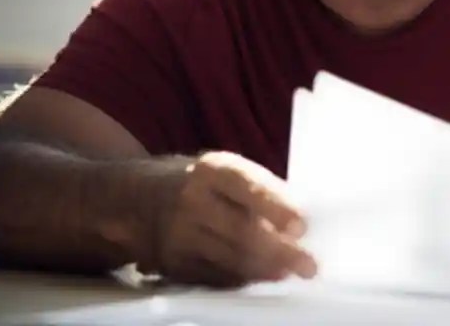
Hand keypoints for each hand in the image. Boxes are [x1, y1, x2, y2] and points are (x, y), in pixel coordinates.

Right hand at [138, 151, 316, 286]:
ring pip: (230, 258)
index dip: (276, 206)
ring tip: (290, 273)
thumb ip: (262, 193)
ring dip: (265, 269)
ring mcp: (179, 234)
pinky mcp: (173, 264)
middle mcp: (192, 200)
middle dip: (279, 250)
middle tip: (308, 265)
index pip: (247, 186)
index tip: (302, 226)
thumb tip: (301, 227)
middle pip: (241, 230)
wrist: (141, 198)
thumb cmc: (202, 184)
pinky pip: (214, 277)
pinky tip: (261, 278)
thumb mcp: (227, 172)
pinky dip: (242, 280)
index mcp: (213, 170)